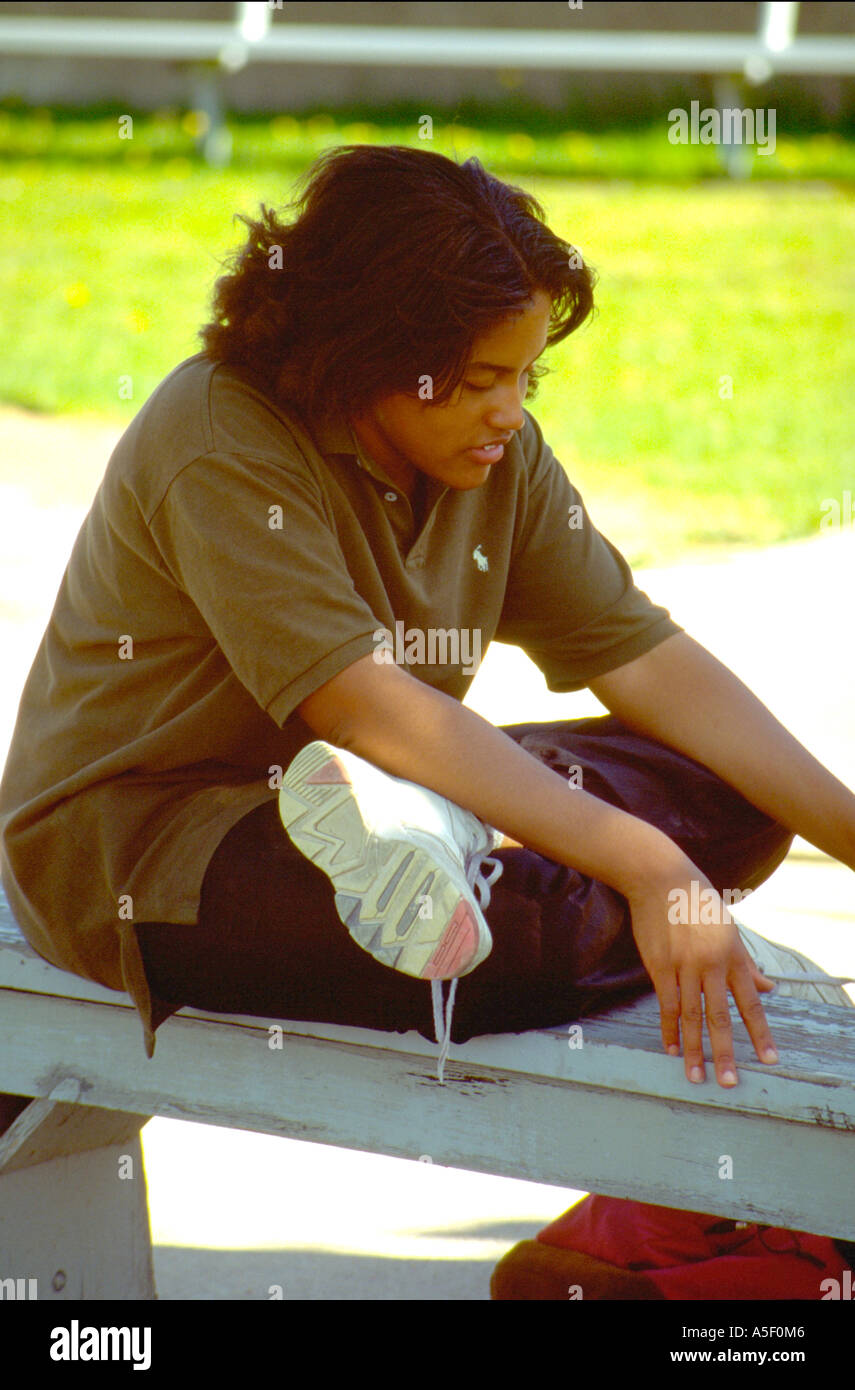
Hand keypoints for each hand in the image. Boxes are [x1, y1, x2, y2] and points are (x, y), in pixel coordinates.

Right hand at [625, 864, 779, 1088]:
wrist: (661, 879)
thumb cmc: (698, 901)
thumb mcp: (730, 929)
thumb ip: (746, 963)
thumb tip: (766, 988)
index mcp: (733, 955)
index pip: (750, 1003)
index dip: (760, 1033)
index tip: (769, 1059)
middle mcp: (711, 964)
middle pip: (719, 1017)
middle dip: (726, 1053)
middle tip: (729, 1082)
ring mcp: (683, 966)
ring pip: (690, 1016)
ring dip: (694, 1049)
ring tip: (697, 1075)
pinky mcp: (659, 966)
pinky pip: (665, 1004)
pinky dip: (668, 1029)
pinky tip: (671, 1048)